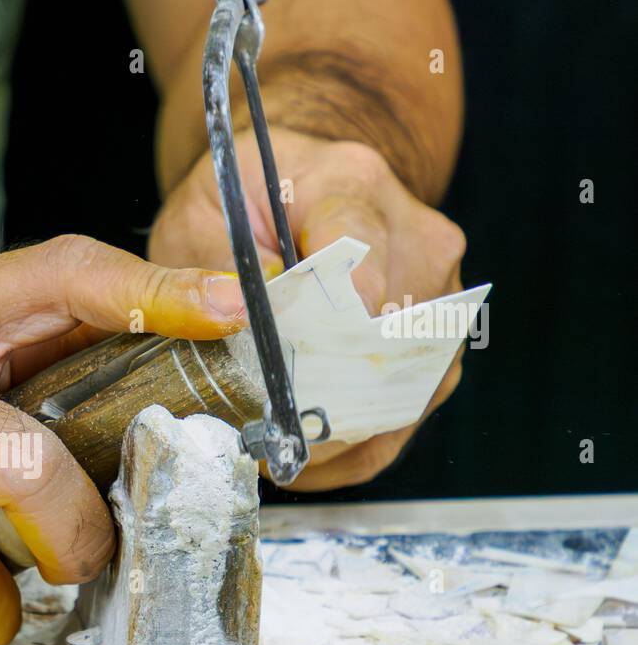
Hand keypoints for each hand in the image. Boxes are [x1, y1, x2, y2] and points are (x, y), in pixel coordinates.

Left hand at [148, 127, 467, 489]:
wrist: (300, 186)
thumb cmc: (247, 200)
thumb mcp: (205, 215)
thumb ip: (211, 266)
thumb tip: (240, 319)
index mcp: (352, 188)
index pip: (358, 261)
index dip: (327, 328)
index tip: (290, 378)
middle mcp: (414, 236)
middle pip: (391, 338)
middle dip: (331, 397)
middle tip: (272, 436)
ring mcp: (438, 287)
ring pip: (411, 383)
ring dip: (348, 432)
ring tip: (283, 454)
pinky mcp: (438, 333)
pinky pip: (412, 403)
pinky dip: (362, 441)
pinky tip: (309, 458)